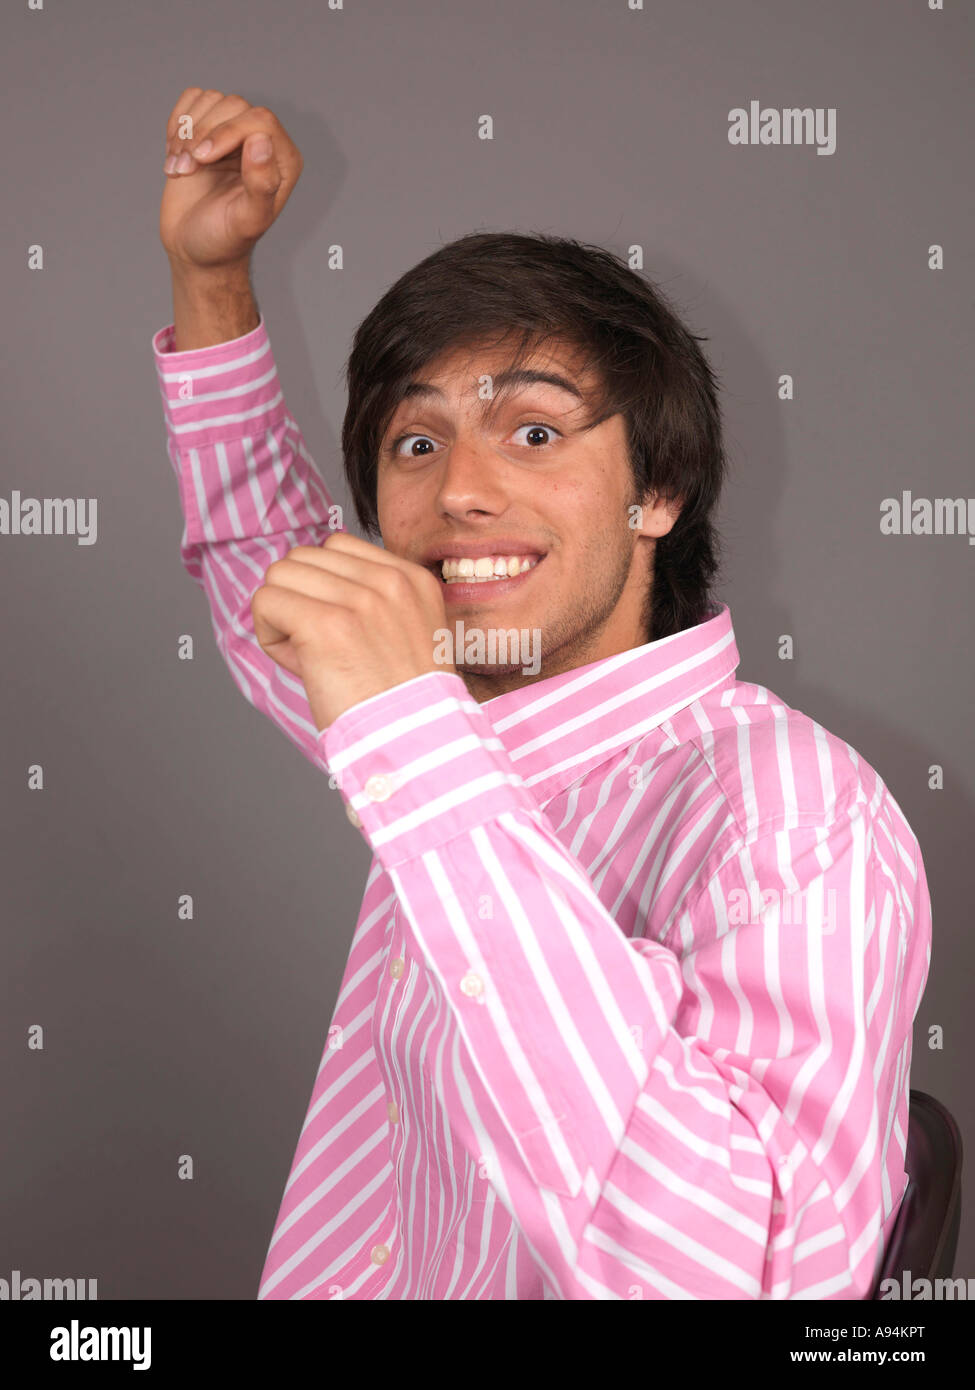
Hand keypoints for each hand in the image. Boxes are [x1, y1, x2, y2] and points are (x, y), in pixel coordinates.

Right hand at [159, 88, 302, 269]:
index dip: (227, 131)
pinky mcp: (206, 129)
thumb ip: (261, 185)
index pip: (259, 119)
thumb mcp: (245, 221)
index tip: (202, 158)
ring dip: (185, 132)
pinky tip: (175, 157)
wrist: (193, 247)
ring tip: (180, 169)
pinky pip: (190, 101)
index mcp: (282, 160)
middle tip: (186, 170)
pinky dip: (175, 125)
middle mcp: (261, 141)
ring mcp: (232, 133)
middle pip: (232, 104)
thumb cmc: (223, 240)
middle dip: (202, 134)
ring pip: (210, 100)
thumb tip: (261, 141)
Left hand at [251, 533, 453, 731]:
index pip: (338, 547)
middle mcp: (389, 582)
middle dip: (299, 598)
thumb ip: (364, 603)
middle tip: (318, 646)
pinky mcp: (325, 624)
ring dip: (281, 613)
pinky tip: (297, 663)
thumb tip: (298, 588)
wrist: (415, 745)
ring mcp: (359, 600)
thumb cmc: (402, 706)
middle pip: (304, 556)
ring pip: (280, 573)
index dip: (323, 587)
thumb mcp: (402, 636)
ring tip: (308, 654)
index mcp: (412, 580)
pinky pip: (265, 600)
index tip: (338, 630)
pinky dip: (269, 634)